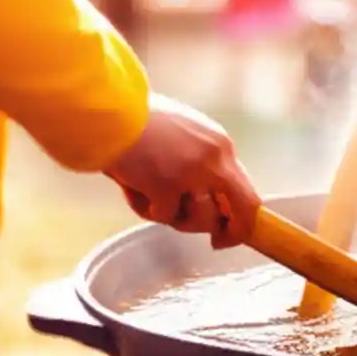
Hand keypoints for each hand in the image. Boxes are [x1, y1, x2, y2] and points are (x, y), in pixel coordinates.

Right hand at [106, 93, 260, 248]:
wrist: (109, 113)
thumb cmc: (137, 121)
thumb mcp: (184, 135)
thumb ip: (202, 162)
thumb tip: (209, 199)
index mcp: (220, 145)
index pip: (247, 190)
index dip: (241, 217)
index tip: (228, 230)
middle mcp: (214, 159)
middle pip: (243, 210)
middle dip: (232, 232)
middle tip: (216, 242)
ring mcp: (193, 173)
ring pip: (202, 220)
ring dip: (177, 217)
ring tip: (151, 197)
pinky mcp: (167, 185)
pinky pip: (165, 216)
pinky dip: (145, 207)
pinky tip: (131, 186)